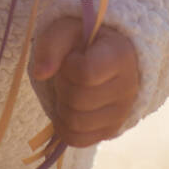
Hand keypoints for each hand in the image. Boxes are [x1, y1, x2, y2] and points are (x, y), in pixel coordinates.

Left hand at [32, 19, 139, 147]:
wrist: (103, 54)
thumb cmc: (83, 40)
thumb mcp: (66, 29)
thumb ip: (52, 44)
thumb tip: (40, 73)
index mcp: (121, 56)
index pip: (86, 73)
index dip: (69, 65)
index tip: (73, 56)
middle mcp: (128, 88)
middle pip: (77, 101)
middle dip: (62, 84)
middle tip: (68, 72)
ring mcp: (121, 113)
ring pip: (75, 124)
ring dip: (61, 105)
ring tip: (70, 88)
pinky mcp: (110, 131)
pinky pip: (76, 139)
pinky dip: (64, 125)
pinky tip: (69, 106)